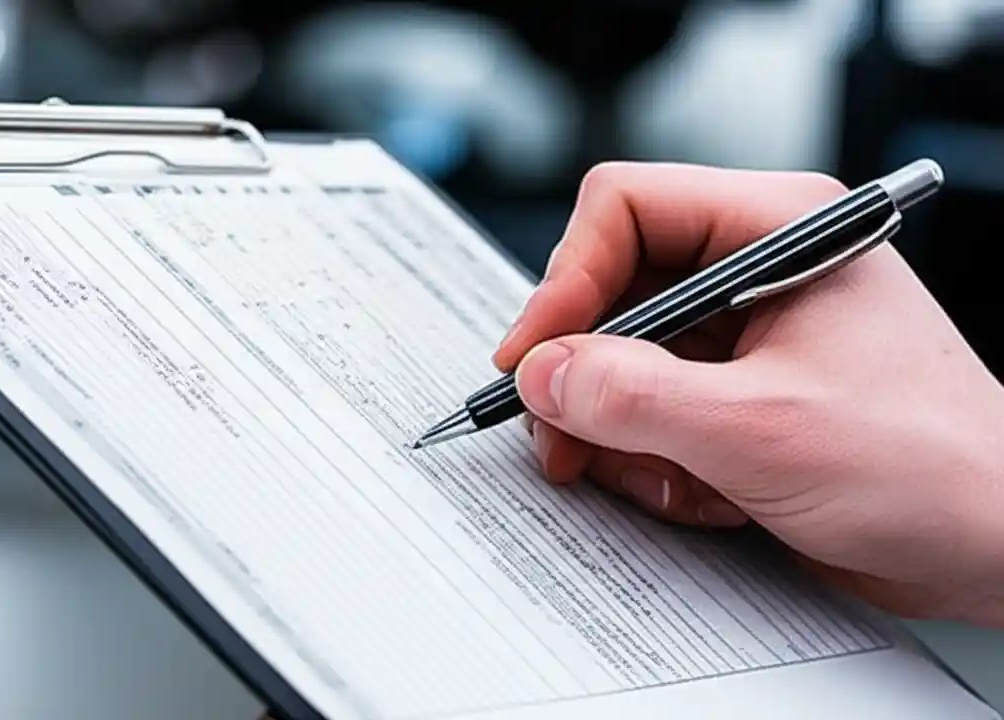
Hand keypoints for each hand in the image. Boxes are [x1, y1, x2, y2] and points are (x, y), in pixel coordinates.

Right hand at [496, 162, 1003, 626]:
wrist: (995, 547)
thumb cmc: (932, 467)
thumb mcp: (761, 429)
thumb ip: (635, 396)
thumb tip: (543, 372)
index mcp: (779, 230)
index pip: (628, 209)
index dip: (567, 277)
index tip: (534, 353)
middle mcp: (756, 272)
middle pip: (613, 291)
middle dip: (587, 375)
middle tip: (564, 434)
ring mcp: (744, 338)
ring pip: (622, 363)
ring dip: (625, 434)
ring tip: (673, 480)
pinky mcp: (736, 396)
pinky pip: (650, 414)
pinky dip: (657, 464)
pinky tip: (707, 496)